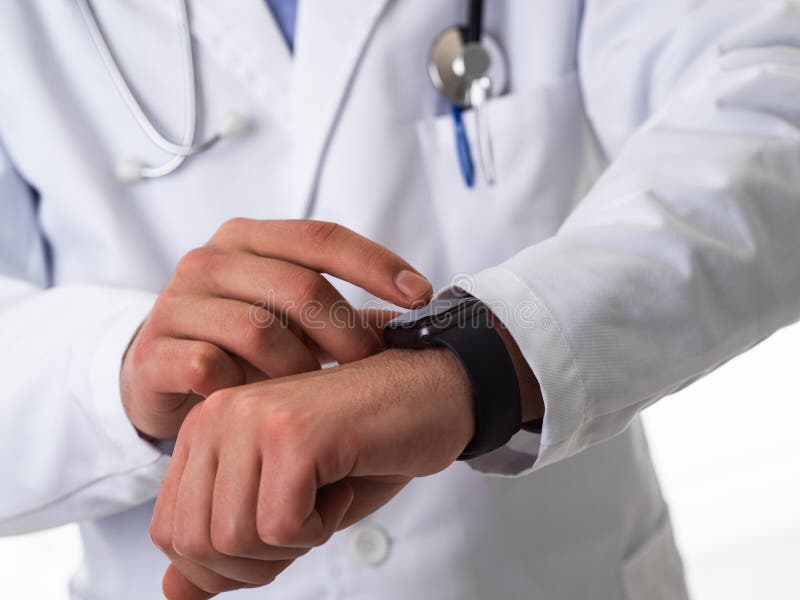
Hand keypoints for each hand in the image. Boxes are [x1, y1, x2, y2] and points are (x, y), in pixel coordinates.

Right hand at [120, 219, 432, 439]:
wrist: (158, 371)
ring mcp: (177, 303)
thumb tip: (417, 318)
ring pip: (259, 329)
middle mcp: (210, 260)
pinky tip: (261, 403)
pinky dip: (246, 388)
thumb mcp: (291, 316)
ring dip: (301, 368)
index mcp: (248, 238)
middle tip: (372, 365)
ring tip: (317, 393)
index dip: (377, 264)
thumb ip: (343, 312)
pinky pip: (211, 366)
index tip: (420, 296)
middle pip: (299, 286)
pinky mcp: (154, 351)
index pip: (322, 237)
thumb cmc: (239, 340)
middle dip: (347, 331)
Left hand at [149, 347, 475, 598]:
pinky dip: (321, 526)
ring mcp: (251, 420)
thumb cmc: (360, 450)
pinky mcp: (293, 433)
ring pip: (235, 540)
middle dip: (259, 561)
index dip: (226, 563)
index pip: (170, 534)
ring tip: (327, 493)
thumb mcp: (284, 507)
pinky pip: (281, 527)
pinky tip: (343, 482)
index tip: (281, 528)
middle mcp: (215, 417)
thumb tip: (175, 595)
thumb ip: (228, 547)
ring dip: (295, 540)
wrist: (429, 395)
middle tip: (308, 518)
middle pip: (197, 545)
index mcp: (202, 431)